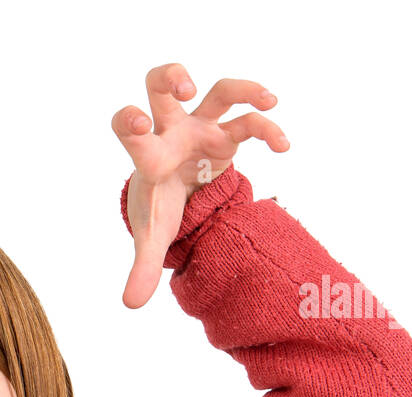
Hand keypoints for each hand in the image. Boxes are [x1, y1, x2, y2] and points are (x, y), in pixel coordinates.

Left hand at [110, 63, 287, 308]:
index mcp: (148, 153)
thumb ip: (142, 267)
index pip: (128, 126)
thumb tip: (130, 305)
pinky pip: (251, 122)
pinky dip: (269, 130)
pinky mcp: (228, 133)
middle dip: (171, 77)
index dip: (128, 121)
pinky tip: (283, 148)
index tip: (137, 124)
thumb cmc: (159, 208)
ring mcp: (201, 127)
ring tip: (269, 100)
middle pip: (160, 83)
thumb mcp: (152, 236)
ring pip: (219, 91)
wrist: (177, 195)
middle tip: (185, 88)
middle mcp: (172, 130)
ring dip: (243, 88)